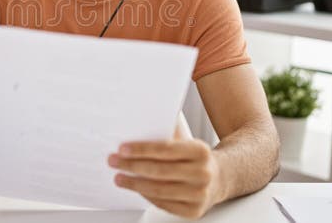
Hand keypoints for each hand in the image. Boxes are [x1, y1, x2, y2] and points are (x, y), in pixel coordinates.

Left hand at [108, 133, 222, 218]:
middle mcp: (202, 173)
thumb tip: (139, 121)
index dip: (141, 149)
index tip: (122, 148)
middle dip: (131, 166)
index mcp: (200, 151)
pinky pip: (163, 203)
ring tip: (119, 177)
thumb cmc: (194, 158)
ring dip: (134, 183)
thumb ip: (166, 131)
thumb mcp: (186, 140)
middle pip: (159, 171)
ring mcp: (199, 194)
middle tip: (114, 161)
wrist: (218, 178)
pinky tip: (136, 187)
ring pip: (159, 189)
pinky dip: (146, 195)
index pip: (165, 149)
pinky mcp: (193, 210)